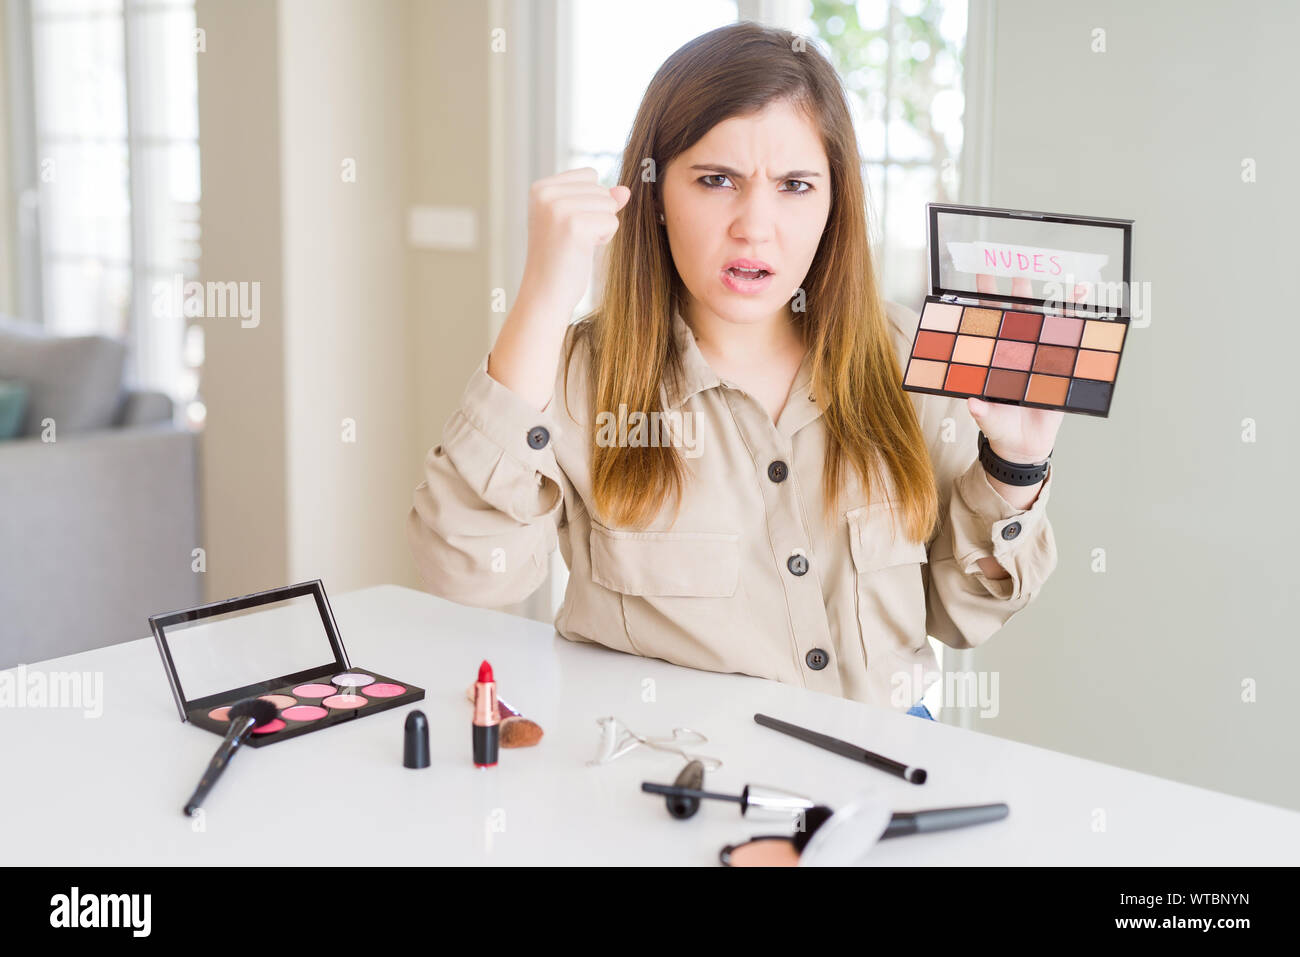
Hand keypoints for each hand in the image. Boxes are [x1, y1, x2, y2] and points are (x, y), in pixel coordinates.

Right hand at [518, 167, 630, 329]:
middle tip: (572, 239)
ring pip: (609, 204)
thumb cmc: (560, 259)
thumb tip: (625, 190)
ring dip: (601, 228)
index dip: (590, 202)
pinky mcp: (574, 225)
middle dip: (596, 216)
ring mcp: (559, 208)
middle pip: (601, 189)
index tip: (569, 225)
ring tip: (577, 245)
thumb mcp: (577, 221)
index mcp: (541, 187)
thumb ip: (599, 200)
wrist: (545, 293)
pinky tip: (583, 251)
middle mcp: (546, 193)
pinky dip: (604, 238)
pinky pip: (612, 221)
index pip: (590, 175)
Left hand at [965, 274, 1079, 461]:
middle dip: (1012, 291)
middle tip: (1011, 266)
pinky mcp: (1059, 363)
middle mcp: (1015, 353)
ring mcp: (1037, 356)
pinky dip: (1076, 315)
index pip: (986, 327)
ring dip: (1044, 297)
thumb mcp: (990, 421)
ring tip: (1042, 272)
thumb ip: (983, 412)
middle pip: (1013, 317)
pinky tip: (1080, 295)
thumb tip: (973, 403)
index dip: (981, 304)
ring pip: (1041, 321)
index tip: (978, 278)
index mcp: (995, 361)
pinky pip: (1069, 336)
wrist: (1025, 445)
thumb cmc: (1002, 430)